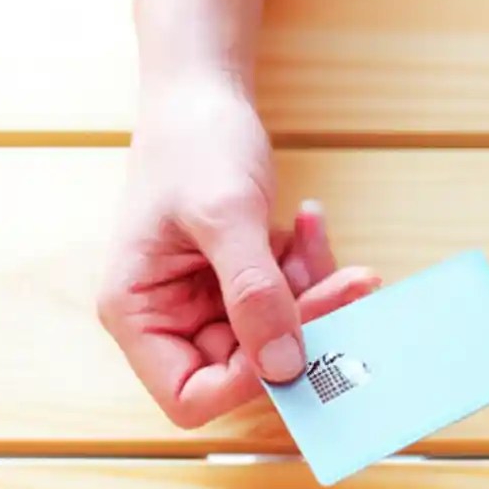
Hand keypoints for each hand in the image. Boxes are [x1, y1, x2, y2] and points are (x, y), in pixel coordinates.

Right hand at [98, 76, 378, 427]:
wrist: (202, 92)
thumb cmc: (193, 143)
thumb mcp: (225, 215)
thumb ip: (253, 293)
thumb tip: (285, 366)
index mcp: (138, 313)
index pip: (191, 396)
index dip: (249, 382)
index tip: (297, 339)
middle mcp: (169, 317)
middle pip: (249, 365)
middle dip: (302, 323)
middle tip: (350, 282)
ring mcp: (208, 300)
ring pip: (281, 332)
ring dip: (313, 290)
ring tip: (316, 233)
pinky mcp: (242, 280)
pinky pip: (290, 298)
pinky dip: (309, 266)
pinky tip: (309, 222)